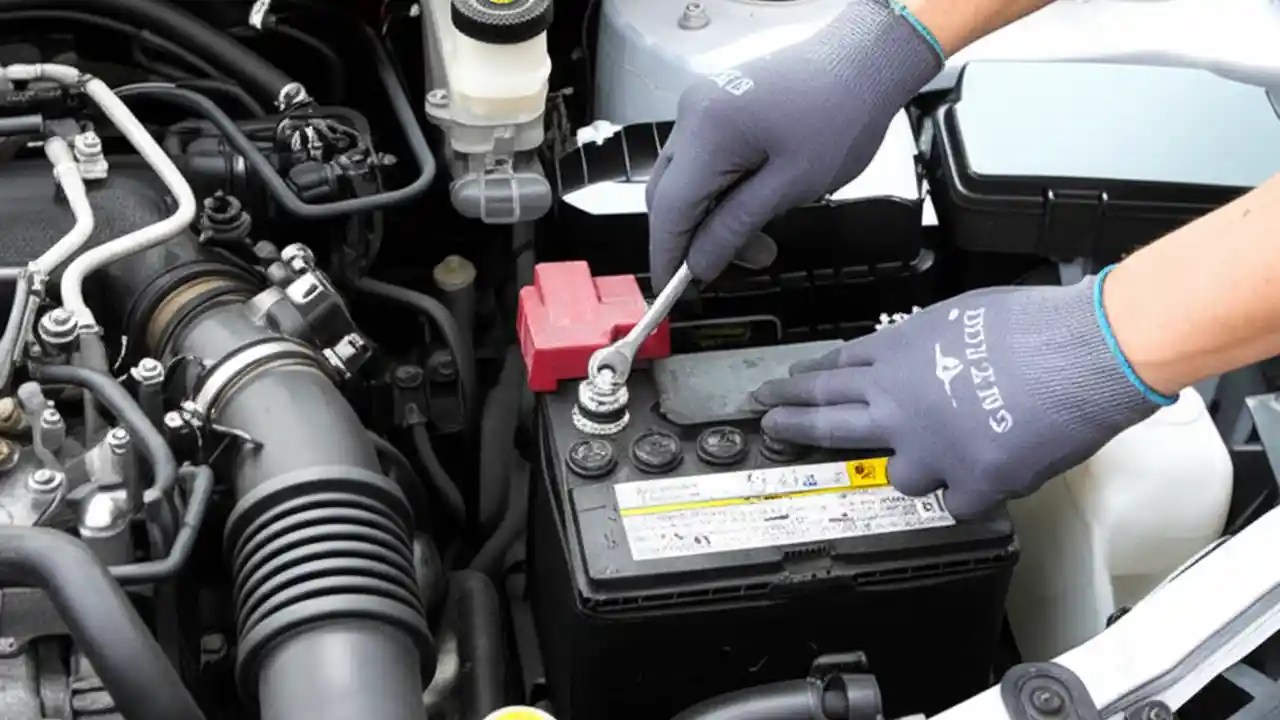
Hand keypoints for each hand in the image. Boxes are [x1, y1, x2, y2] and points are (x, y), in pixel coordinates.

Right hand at [644, 0, 942, 288]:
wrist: (865, 61)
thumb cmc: (841, 116)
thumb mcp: (792, 186)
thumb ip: (736, 228)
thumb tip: (699, 265)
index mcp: (707, 133)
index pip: (668, 210)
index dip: (666, 255)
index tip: (671, 292)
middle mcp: (693, 114)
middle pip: (668, 195)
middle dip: (694, 240)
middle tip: (733, 269)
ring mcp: (703, 105)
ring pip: (686, 179)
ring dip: (712, 217)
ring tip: (760, 242)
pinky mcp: (718, 105)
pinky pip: (703, 158)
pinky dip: (720, 190)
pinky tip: (754, 206)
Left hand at [753, 278, 1169, 518]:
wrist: (1085, 352)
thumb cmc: (1034, 323)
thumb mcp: (960, 313)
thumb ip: (924, 343)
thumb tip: (916, 358)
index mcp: (898, 357)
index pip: (834, 372)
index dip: (805, 382)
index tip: (783, 387)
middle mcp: (900, 405)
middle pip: (828, 417)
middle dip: (792, 419)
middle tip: (770, 421)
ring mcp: (930, 450)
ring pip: (894, 475)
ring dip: (910, 467)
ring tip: (928, 461)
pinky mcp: (969, 483)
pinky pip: (953, 504)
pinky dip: (966, 495)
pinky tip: (977, 486)